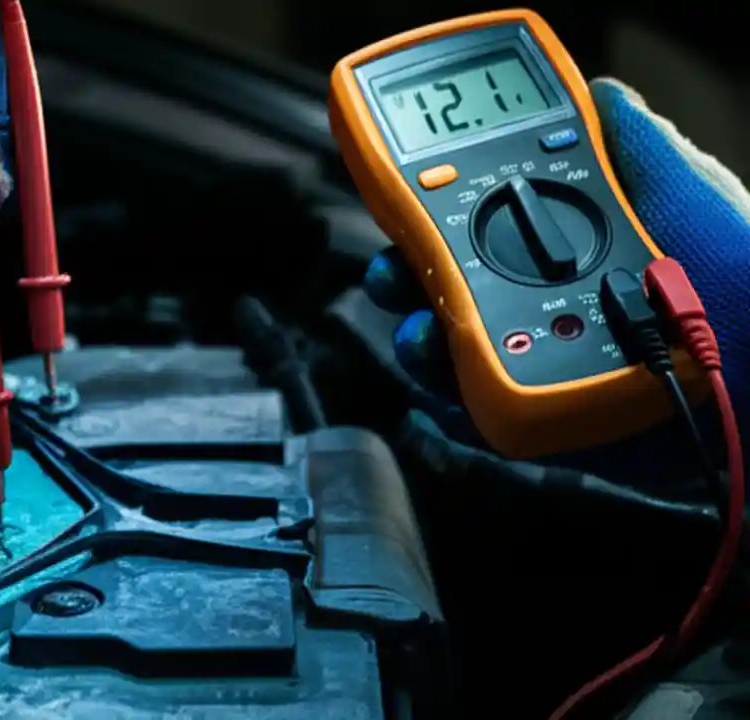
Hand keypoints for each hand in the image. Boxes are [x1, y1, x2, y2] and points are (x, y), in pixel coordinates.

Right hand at [365, 79, 749, 480]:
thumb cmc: (739, 284)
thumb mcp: (686, 195)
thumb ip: (634, 147)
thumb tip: (598, 92)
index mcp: (575, 242)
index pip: (484, 215)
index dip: (433, 205)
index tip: (403, 197)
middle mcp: (551, 298)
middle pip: (450, 285)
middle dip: (407, 278)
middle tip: (396, 274)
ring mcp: (547, 358)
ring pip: (453, 350)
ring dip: (419, 344)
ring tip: (423, 341)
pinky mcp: (551, 418)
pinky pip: (479, 414)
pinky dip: (449, 407)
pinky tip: (444, 397)